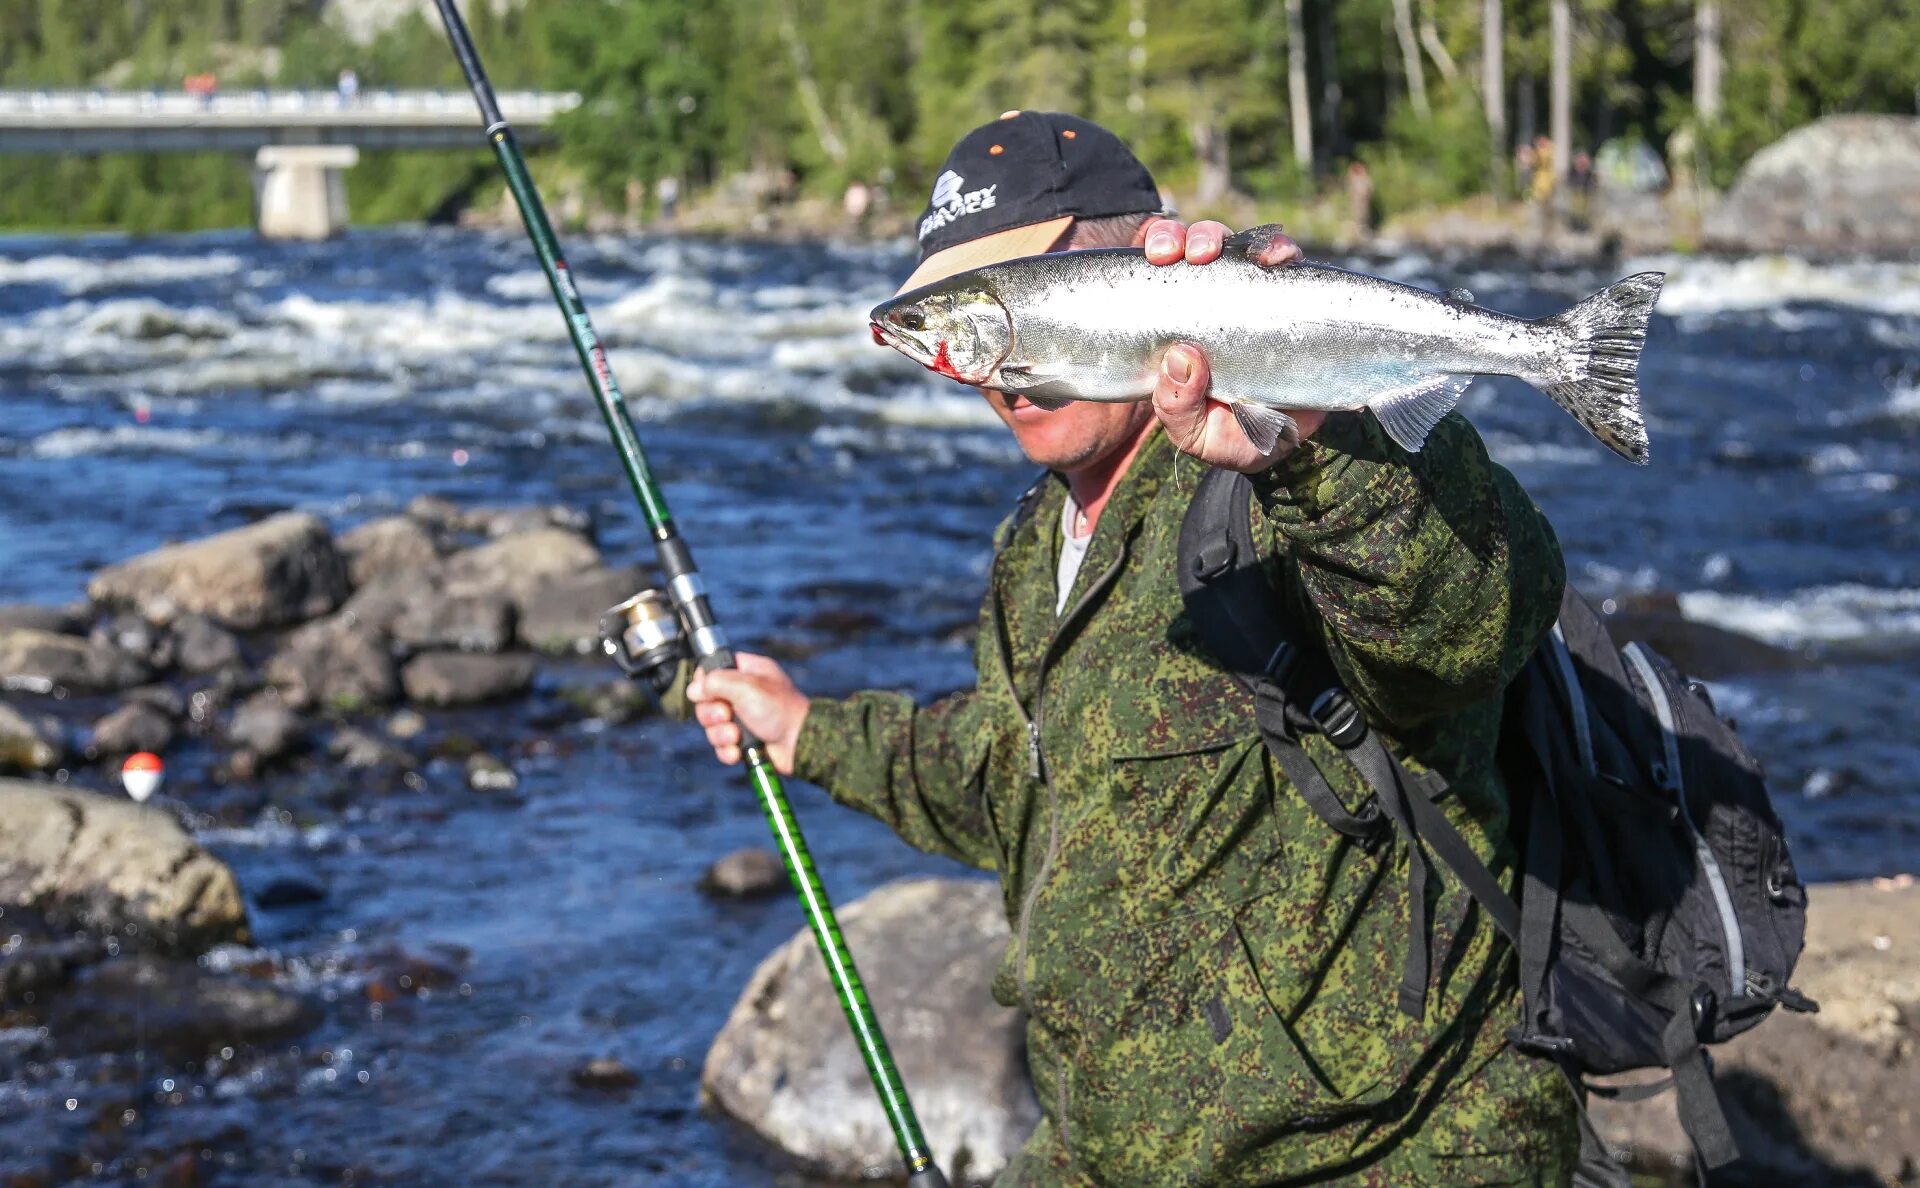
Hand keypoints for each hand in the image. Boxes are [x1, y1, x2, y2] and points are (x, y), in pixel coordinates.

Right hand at [686, 652, 808, 774]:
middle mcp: (742, 694)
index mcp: (747, 672)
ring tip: (737, 736)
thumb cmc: (780, 710)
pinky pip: (721, 746)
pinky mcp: (743, 741)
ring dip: (720, 734)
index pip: (713, 670)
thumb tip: (694, 689)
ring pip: (711, 726)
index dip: (704, 682)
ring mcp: (742, 718)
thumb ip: (716, 681)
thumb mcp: (747, 686)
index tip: (708, 691)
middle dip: (712, 714)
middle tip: (727, 716)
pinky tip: (738, 751)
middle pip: (706, 701)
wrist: (800, 744)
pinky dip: (727, 750)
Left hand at [1139, 220, 1319, 469]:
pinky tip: (1279, 260)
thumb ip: (1176, 404)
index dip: (1158, 250)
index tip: (1159, 256)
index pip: (1159, 273)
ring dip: (1235, 241)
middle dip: (1190, 237)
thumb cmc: (1230, 435)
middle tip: (1193, 254)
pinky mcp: (1293, 299)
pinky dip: (1282, 253)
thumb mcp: (1192, 431)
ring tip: (1232, 255)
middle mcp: (1212, 302)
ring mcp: (1254, 297)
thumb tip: (1180, 356)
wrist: (1288, 449)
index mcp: (1176, 324)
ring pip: (1239, 248)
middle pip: (1196, 249)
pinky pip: (1288, 266)